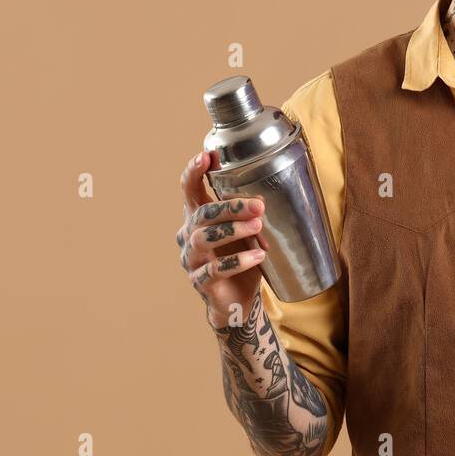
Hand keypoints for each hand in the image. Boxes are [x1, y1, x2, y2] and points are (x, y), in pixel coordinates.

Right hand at [176, 150, 270, 329]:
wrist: (239, 299)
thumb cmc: (242, 256)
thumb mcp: (247, 230)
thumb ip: (249, 212)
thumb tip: (265, 193)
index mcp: (197, 218)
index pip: (188, 190)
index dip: (193, 172)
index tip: (206, 156)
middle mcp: (189, 236)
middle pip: (201, 214)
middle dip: (229, 207)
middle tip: (257, 206)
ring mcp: (191, 260)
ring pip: (203, 239)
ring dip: (233, 231)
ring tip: (258, 227)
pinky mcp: (200, 282)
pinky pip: (214, 270)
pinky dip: (237, 262)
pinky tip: (258, 258)